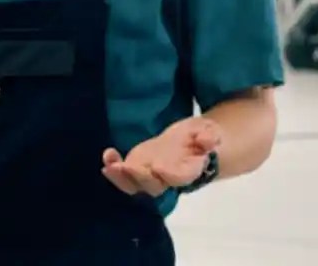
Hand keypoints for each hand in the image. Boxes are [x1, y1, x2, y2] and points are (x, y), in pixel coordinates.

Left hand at [102, 117, 221, 196]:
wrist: (189, 144)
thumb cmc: (198, 137)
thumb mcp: (208, 131)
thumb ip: (209, 136)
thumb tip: (208, 140)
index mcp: (188, 170)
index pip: (180, 177)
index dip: (170, 175)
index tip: (158, 167)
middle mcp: (167, 178)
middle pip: (154, 186)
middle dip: (140, 178)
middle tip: (128, 167)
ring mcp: (150, 176)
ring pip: (135, 185)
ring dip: (122, 178)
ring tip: (110, 167)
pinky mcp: (137, 169)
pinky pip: (124, 175)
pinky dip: (114, 168)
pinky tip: (108, 155)